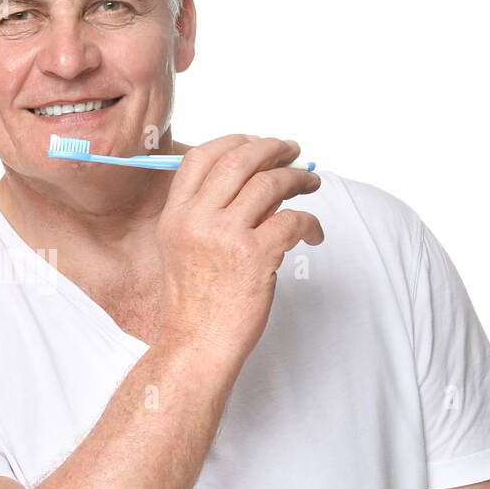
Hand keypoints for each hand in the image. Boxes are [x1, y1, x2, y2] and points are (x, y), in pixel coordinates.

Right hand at [156, 135, 323, 366]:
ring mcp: (225, 237)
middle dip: (274, 150)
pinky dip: (311, 222)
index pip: (202, 157)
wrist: (194, 346)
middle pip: (240, 160)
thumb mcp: (180, 249)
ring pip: (271, 184)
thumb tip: (253, 183)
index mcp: (175, 215)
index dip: (235, 142)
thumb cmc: (193, 304)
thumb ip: (204, 214)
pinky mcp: (255, 257)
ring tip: (310, 184)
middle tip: (294, 153)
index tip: (258, 144)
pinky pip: (293, 220)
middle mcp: (196, 220)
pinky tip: (314, 234)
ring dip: (298, 179)